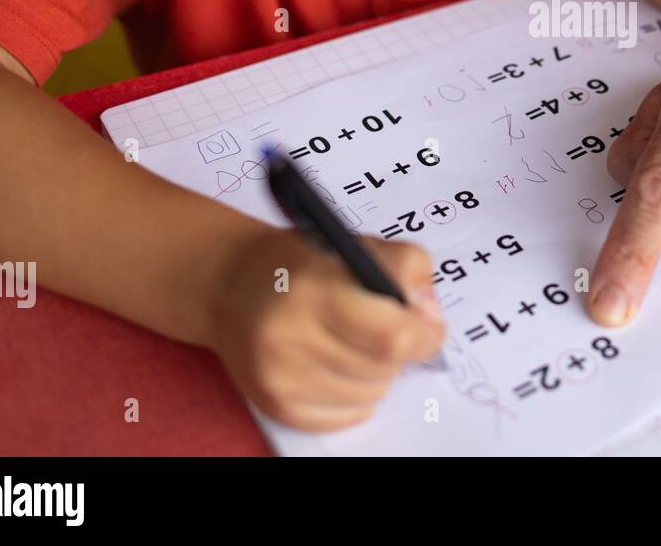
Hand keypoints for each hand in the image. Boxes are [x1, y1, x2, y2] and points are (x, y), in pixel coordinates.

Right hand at [208, 229, 445, 431]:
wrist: (231, 285)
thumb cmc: (303, 263)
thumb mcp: (358, 244)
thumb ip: (408, 269)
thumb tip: (430, 318)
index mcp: (315, 290)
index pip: (394, 337)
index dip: (425, 334)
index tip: (425, 324)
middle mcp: (290, 339)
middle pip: (385, 368)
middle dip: (398, 349)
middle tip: (380, 324)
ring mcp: (280, 379)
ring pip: (371, 395)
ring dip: (377, 371)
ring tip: (352, 340)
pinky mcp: (275, 406)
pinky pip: (348, 416)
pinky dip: (355, 394)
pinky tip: (336, 363)